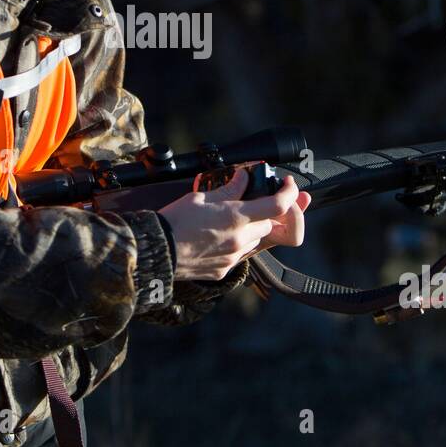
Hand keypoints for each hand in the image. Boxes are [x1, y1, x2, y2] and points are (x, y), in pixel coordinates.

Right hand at [159, 167, 310, 280]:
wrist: (156, 252)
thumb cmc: (174, 221)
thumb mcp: (201, 196)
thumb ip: (229, 188)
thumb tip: (244, 177)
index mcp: (236, 217)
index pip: (278, 205)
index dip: (289, 193)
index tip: (288, 185)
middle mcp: (240, 239)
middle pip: (269, 225)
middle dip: (266, 213)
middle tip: (253, 201)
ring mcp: (233, 257)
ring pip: (256, 241)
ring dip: (252, 229)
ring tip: (231, 219)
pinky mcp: (224, 269)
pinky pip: (240, 254)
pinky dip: (237, 243)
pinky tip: (220, 235)